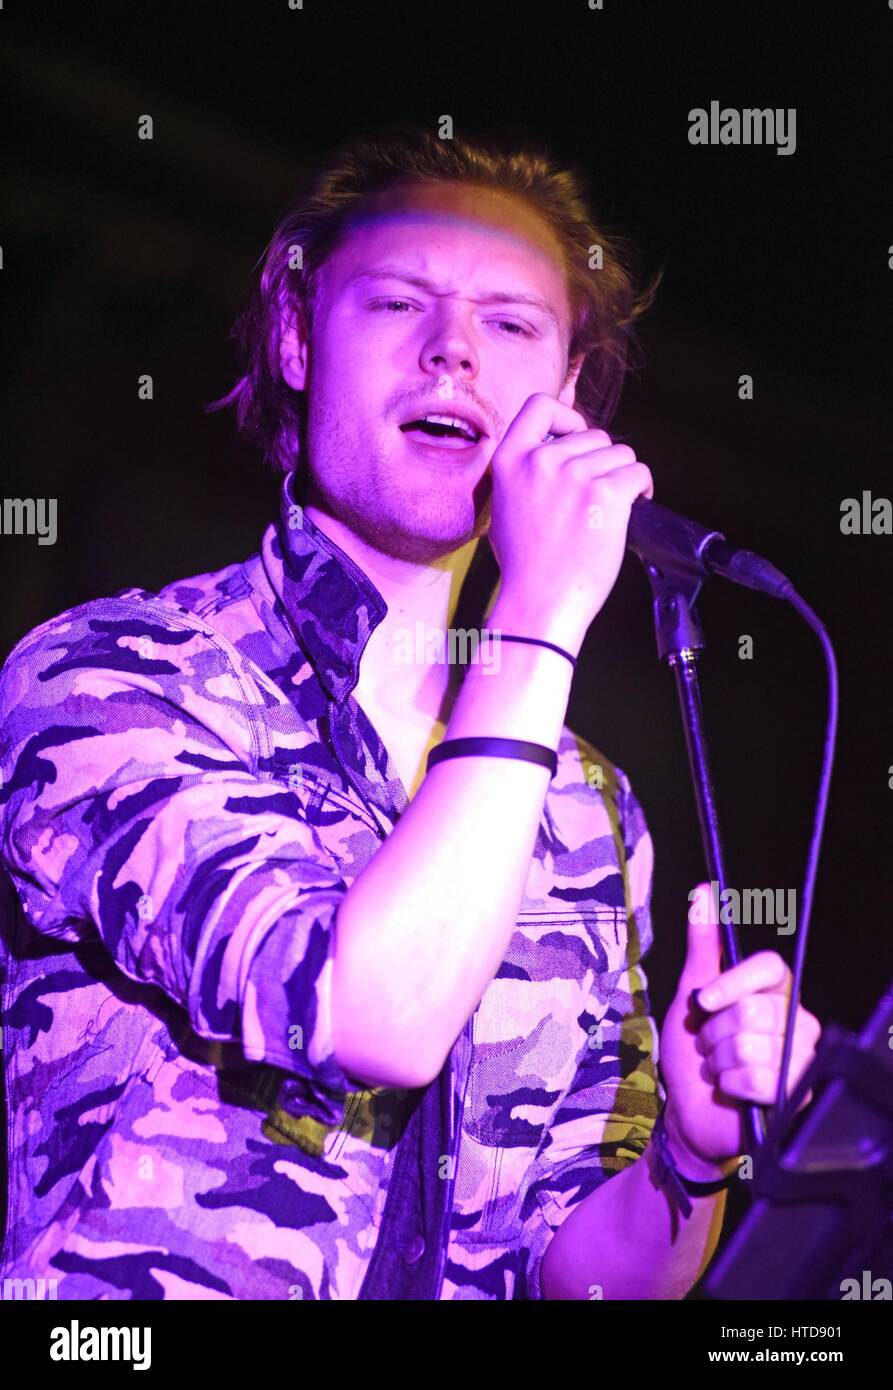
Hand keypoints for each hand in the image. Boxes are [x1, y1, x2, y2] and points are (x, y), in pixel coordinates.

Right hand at [487, 393, 652, 650]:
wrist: (539, 603)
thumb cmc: (525, 565)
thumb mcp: (506, 505)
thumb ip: (526, 471)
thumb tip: (557, 447)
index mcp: (510, 460)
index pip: (540, 406)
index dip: (566, 418)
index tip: (576, 438)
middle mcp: (541, 461)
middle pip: (594, 435)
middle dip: (603, 462)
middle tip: (597, 497)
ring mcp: (574, 475)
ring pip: (621, 454)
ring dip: (623, 478)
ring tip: (611, 509)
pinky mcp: (605, 495)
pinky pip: (638, 474)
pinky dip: (642, 491)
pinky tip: (631, 510)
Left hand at [659, 883, 821, 1176]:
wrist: (688, 1110)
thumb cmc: (692, 1052)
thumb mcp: (690, 994)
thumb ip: (701, 945)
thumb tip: (702, 891)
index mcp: (775, 993)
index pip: (771, 967)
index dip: (733, 983)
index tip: (703, 1002)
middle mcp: (796, 1022)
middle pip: (753, 1010)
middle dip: (715, 1033)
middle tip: (709, 1045)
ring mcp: (800, 1059)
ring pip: (753, 1046)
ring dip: (720, 1062)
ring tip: (720, 1068)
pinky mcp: (796, 1095)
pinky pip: (759, 1080)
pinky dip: (731, 1086)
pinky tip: (732, 1091)